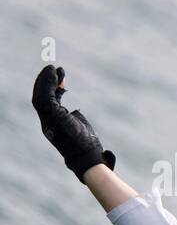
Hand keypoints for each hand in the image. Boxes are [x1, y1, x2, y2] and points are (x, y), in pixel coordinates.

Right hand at [31, 66, 115, 181]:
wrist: (88, 156)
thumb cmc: (87, 144)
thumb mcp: (79, 126)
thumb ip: (73, 116)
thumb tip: (74, 110)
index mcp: (51, 123)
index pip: (46, 102)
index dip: (50, 89)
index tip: (59, 78)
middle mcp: (47, 121)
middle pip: (40, 97)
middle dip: (45, 82)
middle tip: (53, 69)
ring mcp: (48, 120)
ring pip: (41, 96)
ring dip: (46, 80)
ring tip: (54, 69)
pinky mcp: (53, 118)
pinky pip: (47, 97)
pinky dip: (50, 85)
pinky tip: (56, 76)